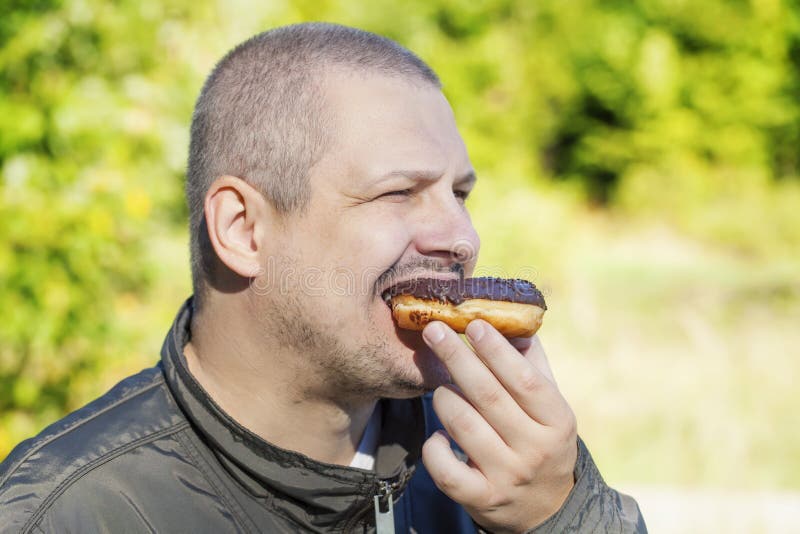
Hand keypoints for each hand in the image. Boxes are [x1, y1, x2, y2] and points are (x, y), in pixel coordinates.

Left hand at [420, 319, 577, 533]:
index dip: (497, 350)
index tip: (474, 324)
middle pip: (488, 396)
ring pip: (462, 426)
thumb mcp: (550, 406)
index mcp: (557, 421)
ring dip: (444, 397)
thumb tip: (509, 320)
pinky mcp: (481, 499)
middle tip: (434, 330)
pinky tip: (438, 433)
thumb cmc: (542, 440)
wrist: (546, 509)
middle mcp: (535, 450)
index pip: (525, 380)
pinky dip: (434, 447)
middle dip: (456, 358)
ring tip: (440, 386)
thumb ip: (533, 364)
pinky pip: (445, 470)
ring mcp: (507, 477)